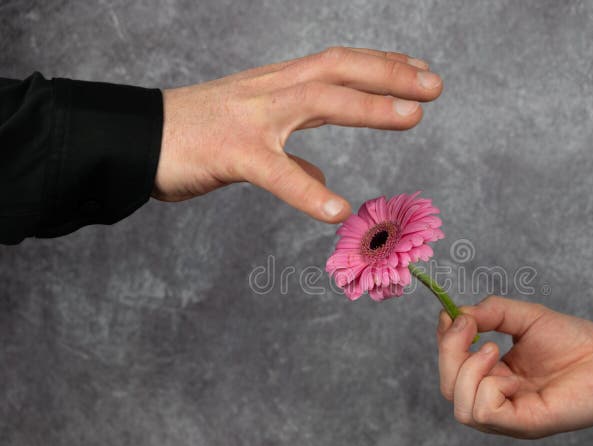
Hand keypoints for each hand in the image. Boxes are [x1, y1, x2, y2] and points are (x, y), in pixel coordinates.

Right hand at [153, 47, 442, 221]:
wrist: (136, 139)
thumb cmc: (194, 138)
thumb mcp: (252, 138)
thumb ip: (293, 157)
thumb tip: (324, 182)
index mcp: (276, 86)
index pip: (337, 66)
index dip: (381, 65)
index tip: (420, 70)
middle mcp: (270, 90)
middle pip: (338, 68)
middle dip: (389, 73)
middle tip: (435, 85)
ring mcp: (252, 118)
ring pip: (317, 99)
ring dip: (368, 106)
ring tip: (413, 116)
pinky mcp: (231, 152)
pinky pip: (275, 172)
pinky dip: (308, 192)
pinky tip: (338, 212)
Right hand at [437, 296, 592, 437]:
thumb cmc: (576, 342)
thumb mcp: (525, 317)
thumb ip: (491, 313)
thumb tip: (455, 314)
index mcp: (494, 378)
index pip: (450, 369)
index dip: (444, 341)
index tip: (452, 316)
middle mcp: (498, 400)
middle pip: (448, 388)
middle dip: (449, 353)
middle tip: (470, 328)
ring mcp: (510, 416)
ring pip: (460, 406)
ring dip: (468, 371)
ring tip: (493, 349)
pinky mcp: (525, 424)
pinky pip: (485, 412)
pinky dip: (488, 386)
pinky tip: (508, 373)